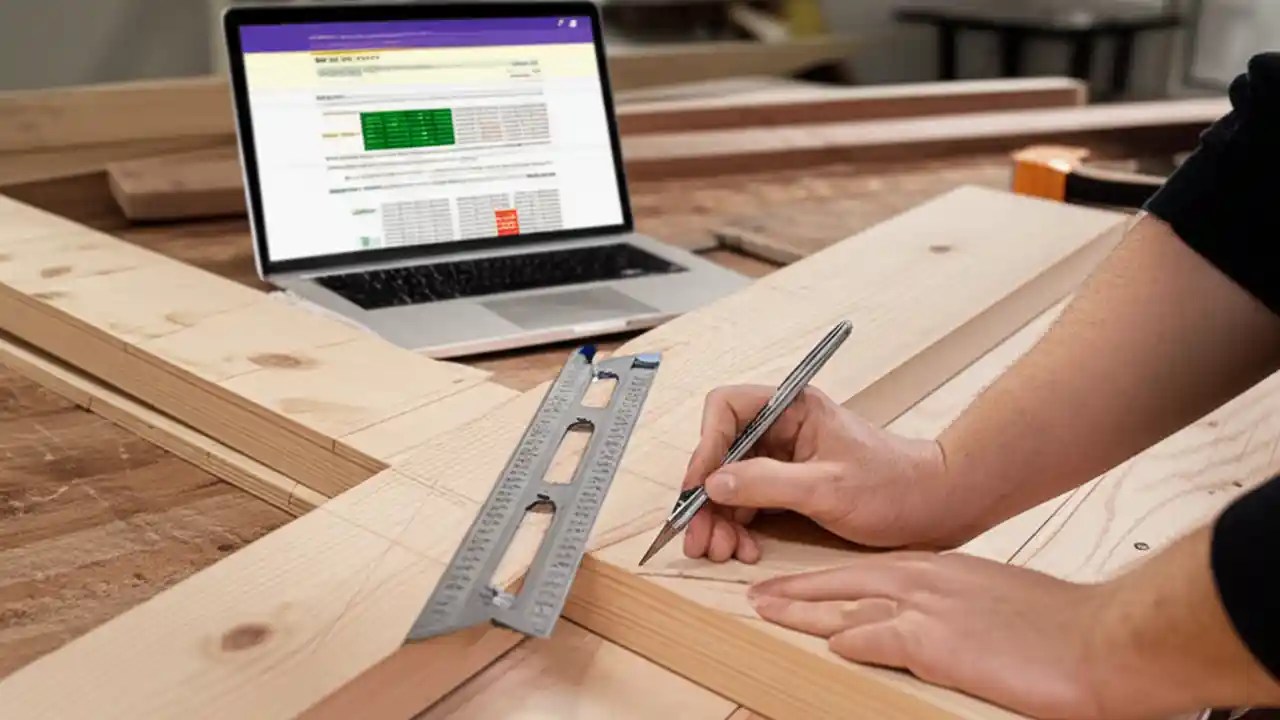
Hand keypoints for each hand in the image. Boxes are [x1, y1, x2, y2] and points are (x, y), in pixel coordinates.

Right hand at [681, 385, 968, 563]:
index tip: (698, 486)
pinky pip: (749, 502)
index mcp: (792, 408)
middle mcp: (782, 428)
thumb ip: (767, 482)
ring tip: (719, 550)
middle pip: (722, 453)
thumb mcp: (828, 488)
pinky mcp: (790, 485)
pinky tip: (744, 548)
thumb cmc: (894, 487)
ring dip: (719, 518)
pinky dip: (740, 526)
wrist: (935, 506)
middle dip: (707, 496)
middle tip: (698, 536)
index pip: (727, 409)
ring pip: (731, 482)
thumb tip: (714, 483)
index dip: (705, 445)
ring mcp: (784, 458)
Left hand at [747, 552, 1116, 718]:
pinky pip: (874, 639)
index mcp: (940, 570)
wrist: (1099, 637)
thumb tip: (935, 626)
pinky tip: (827, 644)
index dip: (825, 578)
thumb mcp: (993, 600)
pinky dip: (847, 641)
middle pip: (842, 579)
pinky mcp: (935, 642)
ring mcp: (928, 608)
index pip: (866, 569)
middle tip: (759, 593)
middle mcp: (926, 580)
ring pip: (845, 605)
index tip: (796, 583)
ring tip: (764, 610)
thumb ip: (955, 605)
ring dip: (801, 610)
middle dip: (796, 588)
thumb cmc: (1056, 625)